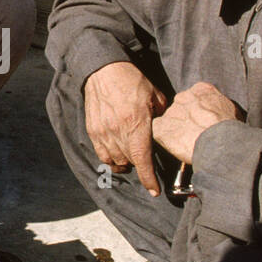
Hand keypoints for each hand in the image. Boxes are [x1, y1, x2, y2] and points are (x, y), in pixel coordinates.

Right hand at [83, 61, 167, 195]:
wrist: (104, 70)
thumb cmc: (132, 82)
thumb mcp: (155, 97)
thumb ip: (162, 117)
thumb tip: (168, 131)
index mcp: (136, 123)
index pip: (142, 159)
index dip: (149, 178)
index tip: (154, 191)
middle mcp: (118, 131)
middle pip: (130, 161)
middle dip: (140, 165)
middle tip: (147, 160)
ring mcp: (103, 132)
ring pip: (115, 160)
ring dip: (126, 162)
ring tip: (132, 156)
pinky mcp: (93, 130)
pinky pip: (102, 154)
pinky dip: (111, 159)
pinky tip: (118, 154)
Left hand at [151, 81, 244, 163]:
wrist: (221, 142)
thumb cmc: (230, 129)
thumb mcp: (231, 109)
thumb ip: (218, 107)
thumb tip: (219, 115)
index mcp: (201, 90)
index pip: (193, 98)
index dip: (196, 112)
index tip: (200, 121)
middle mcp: (183, 97)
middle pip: (179, 108)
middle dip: (184, 121)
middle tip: (193, 135)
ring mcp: (171, 111)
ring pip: (169, 121)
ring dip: (175, 132)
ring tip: (187, 144)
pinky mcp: (161, 127)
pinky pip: (159, 133)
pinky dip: (165, 141)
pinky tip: (176, 147)